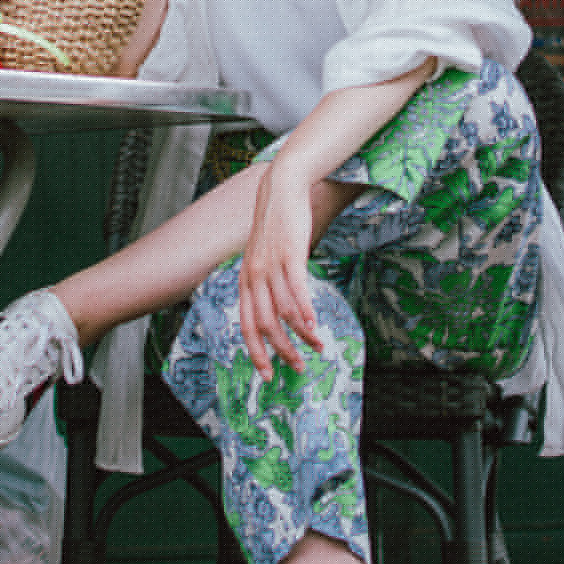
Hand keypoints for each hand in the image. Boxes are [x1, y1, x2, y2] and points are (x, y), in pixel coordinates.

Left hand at [238, 152, 323, 379]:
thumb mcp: (264, 257)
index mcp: (245, 280)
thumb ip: (266, 282)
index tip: (268, 374)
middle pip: (264, 325)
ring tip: (318, 348)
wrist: (281, 189)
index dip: (256, 353)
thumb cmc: (276, 226)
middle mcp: (254, 277)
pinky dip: (305, 312)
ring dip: (301, 336)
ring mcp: (271, 266)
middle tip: (298, 368)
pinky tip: (314, 325)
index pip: (245, 325)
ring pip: (284, 312)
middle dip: (281, 352)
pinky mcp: (290, 255)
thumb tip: (280, 310)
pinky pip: (297, 291)